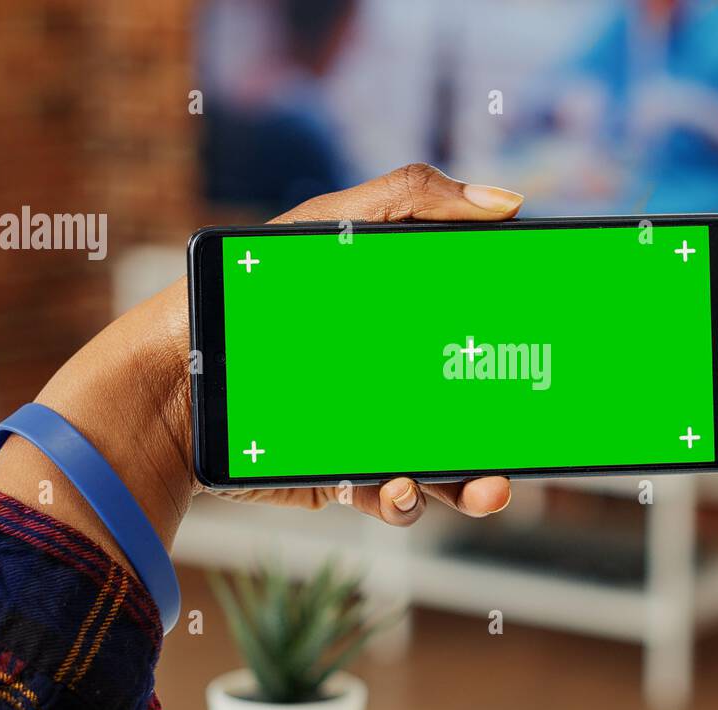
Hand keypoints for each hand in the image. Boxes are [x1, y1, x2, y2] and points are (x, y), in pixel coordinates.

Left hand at [0, 164, 524, 572]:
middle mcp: (398, 382)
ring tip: (484, 491)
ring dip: (472, 485)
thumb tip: (509, 202)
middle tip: (520, 453)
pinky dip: (403, 501)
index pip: (477, 337)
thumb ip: (415, 199)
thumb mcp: (333, 224)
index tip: (543, 359)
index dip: (513, 350)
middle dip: (504, 441)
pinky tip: (396, 487)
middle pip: (472, 415)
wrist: (175, 376)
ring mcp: (373, 432)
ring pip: (444, 468)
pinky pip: (391, 499)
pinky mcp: (342, 475)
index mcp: (407, 325)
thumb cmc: (253, 291)